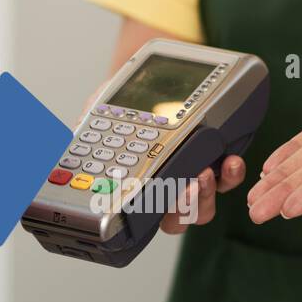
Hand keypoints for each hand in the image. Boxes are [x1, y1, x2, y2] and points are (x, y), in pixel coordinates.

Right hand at [79, 80, 245, 232]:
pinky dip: (232, 173)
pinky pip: (228, 177)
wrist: (149, 83)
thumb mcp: (97, 114)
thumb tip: (70, 139)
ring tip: (208, 171)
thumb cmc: (122, 107)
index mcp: (139, 188)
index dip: (154, 215)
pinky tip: (231, 159)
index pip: (147, 217)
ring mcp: (194, 178)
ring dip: (209, 192)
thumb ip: (83, 129)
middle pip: (181, 218)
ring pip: (207, 203)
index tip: (158, 200)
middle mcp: (168, 190)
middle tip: (187, 187)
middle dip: (186, 207)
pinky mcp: (217, 161)